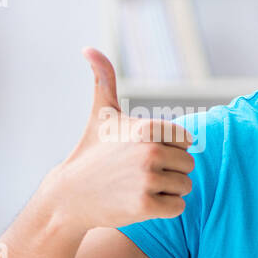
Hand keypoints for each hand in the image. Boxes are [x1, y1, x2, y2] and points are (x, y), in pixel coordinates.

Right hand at [40, 48, 194, 232]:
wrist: (69, 196)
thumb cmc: (91, 152)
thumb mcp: (101, 114)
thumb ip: (103, 78)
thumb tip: (88, 48)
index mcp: (148, 127)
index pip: (186, 141)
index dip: (168, 149)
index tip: (141, 153)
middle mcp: (150, 151)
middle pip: (188, 165)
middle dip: (168, 171)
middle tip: (137, 174)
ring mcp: (148, 179)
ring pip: (184, 187)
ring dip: (166, 191)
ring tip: (136, 188)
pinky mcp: (146, 205)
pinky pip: (178, 207)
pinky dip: (164, 209)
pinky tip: (139, 203)